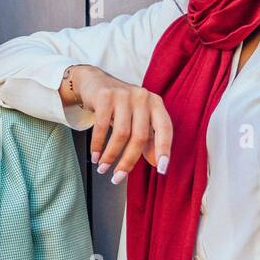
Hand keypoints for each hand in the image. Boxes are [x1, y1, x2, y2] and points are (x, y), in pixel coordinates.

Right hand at [63, 65, 172, 183]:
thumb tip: (157, 164)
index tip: (162, 170)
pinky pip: (102, 126)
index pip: (165, 129)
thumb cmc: (120, 106)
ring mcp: (124, 95)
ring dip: (111, 155)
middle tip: (117, 177)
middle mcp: (143, 97)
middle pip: (140, 136)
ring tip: (103, 168)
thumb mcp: (137, 120)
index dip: (164, 150)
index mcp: (156, 104)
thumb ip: (149, 140)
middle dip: (128, 161)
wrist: (94, 82)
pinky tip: (94, 156)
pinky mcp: (105, 96)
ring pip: (121, 133)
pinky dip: (97, 145)